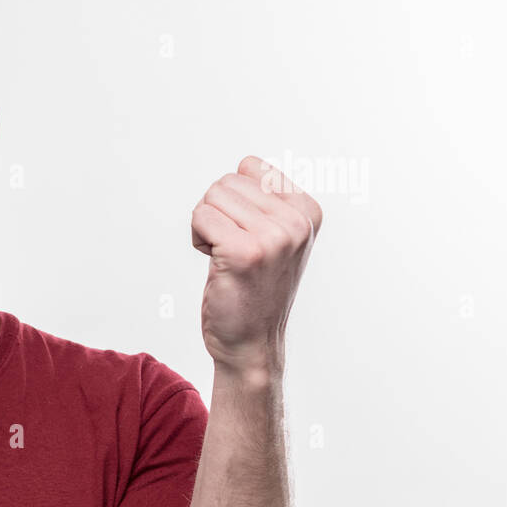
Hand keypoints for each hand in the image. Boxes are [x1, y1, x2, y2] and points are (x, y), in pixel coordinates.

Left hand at [190, 155, 322, 379]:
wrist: (251, 343)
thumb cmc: (253, 288)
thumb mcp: (277, 238)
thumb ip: (269, 200)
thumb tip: (246, 163)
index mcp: (308, 211)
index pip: (250, 167)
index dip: (235, 199)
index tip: (247, 232)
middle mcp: (297, 222)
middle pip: (227, 181)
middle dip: (217, 212)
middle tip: (231, 248)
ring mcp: (274, 236)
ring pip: (211, 196)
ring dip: (206, 226)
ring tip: (225, 256)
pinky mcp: (244, 252)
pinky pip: (200, 216)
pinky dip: (197, 238)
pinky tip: (215, 263)